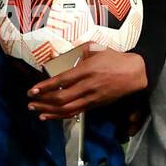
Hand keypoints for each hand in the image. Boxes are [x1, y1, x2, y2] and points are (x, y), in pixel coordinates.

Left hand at [27, 50, 146, 119]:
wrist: (134, 73)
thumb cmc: (115, 59)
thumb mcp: (97, 49)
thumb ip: (80, 51)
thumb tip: (63, 53)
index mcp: (87, 70)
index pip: (62, 81)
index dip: (46, 87)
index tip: (33, 91)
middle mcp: (87, 86)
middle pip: (61, 98)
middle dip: (43, 102)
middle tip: (31, 102)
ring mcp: (91, 97)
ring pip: (66, 108)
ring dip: (49, 111)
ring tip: (35, 110)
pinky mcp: (95, 105)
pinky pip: (75, 112)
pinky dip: (60, 116)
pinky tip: (49, 116)